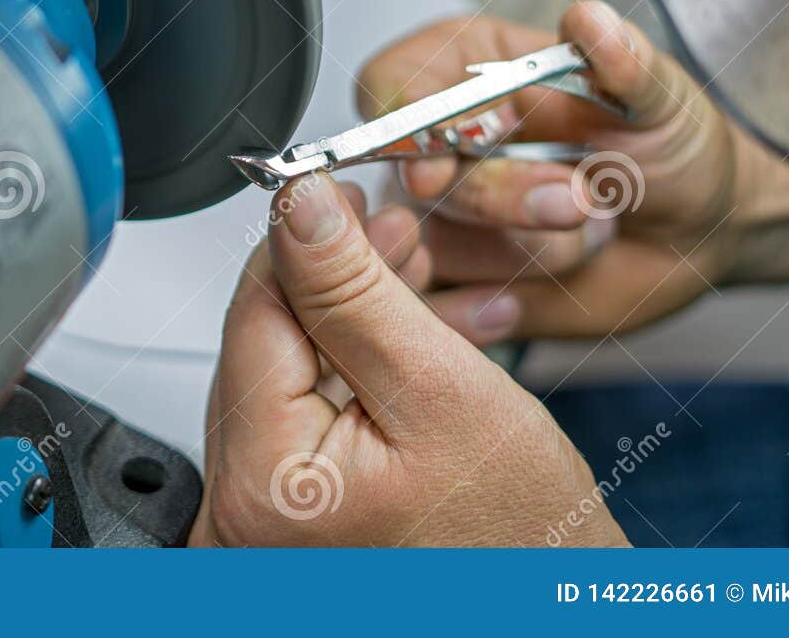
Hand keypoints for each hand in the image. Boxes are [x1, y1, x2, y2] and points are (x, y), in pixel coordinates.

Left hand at [189, 173, 628, 546]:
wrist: (550, 612)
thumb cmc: (516, 543)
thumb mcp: (438, 388)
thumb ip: (353, 290)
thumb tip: (297, 206)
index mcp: (263, 484)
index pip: (254, 314)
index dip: (300, 240)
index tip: (333, 192)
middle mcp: (237, 518)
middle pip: (266, 344)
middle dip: (330, 277)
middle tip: (386, 226)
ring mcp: (257, 527)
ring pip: (289, 375)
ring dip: (348, 315)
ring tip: (408, 270)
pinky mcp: (285, 523)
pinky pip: (304, 418)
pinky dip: (352, 370)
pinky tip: (402, 331)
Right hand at [356, 0, 751, 340]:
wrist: (700, 232)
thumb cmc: (669, 145)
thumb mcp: (661, 98)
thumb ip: (624, 62)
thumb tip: (589, 19)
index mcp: (469, 73)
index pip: (393, 85)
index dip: (404, 117)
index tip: (441, 149)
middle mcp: (444, 146)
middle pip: (413, 175)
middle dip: (498, 195)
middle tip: (577, 200)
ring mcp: (447, 219)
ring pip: (438, 247)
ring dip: (527, 251)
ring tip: (594, 231)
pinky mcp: (459, 286)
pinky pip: (438, 309)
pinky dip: (485, 310)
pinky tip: (536, 296)